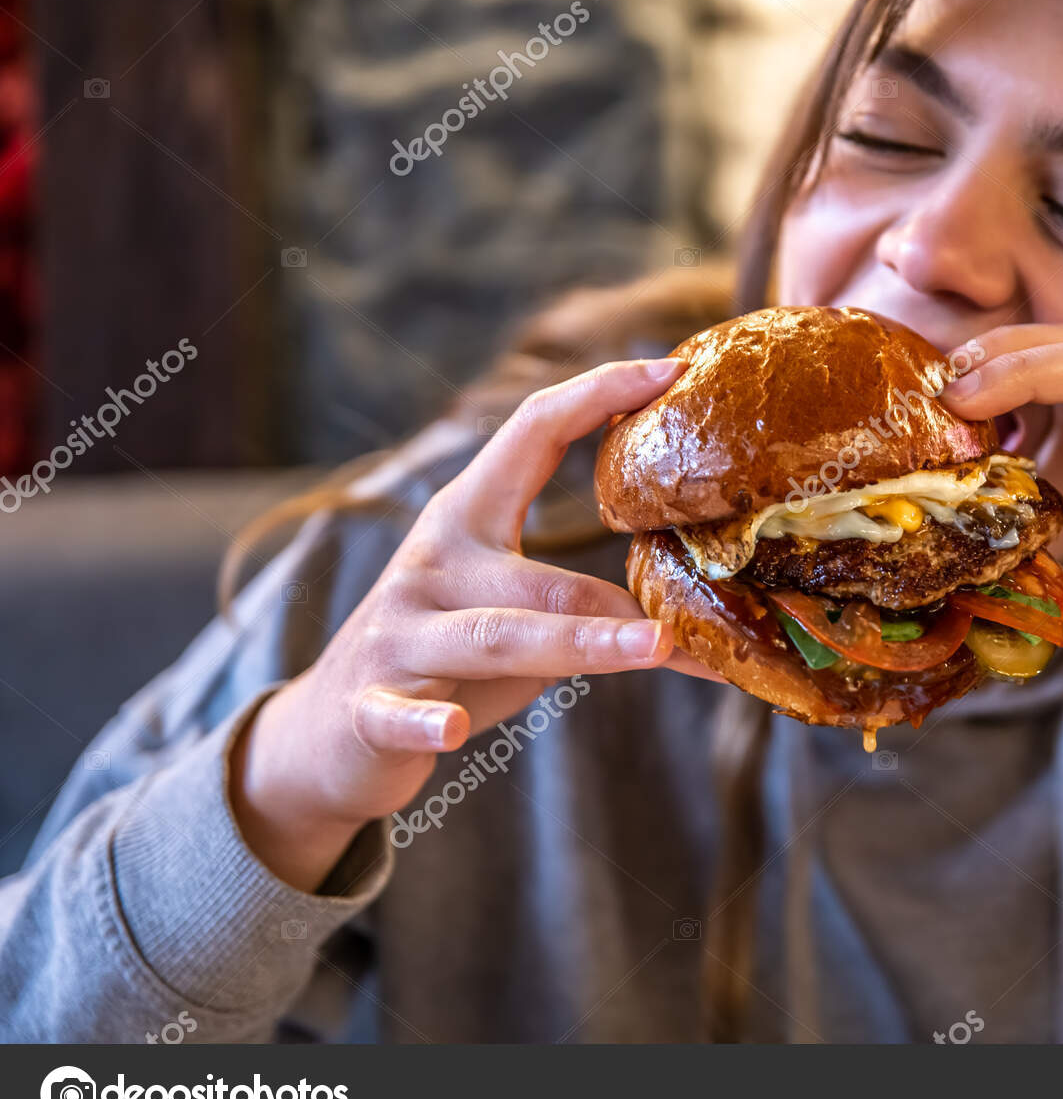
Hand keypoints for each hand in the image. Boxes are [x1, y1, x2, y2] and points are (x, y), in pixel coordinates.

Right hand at [234, 356, 723, 888]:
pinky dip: (425, 722)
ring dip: (579, 643)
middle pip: (537, 574)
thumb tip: (697, 608)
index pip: (533, 431)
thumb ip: (582, 598)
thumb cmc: (445, 654)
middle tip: (693, 617)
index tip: (672, 367)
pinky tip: (452, 730)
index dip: (599, 393)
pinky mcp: (370, 706)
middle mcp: (433, 564)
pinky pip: (402, 714)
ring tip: (650, 649)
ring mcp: (399, 634)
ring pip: (495, 636)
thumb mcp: (511, 608)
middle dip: (617, 599)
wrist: (329, 731)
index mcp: (468, 517)